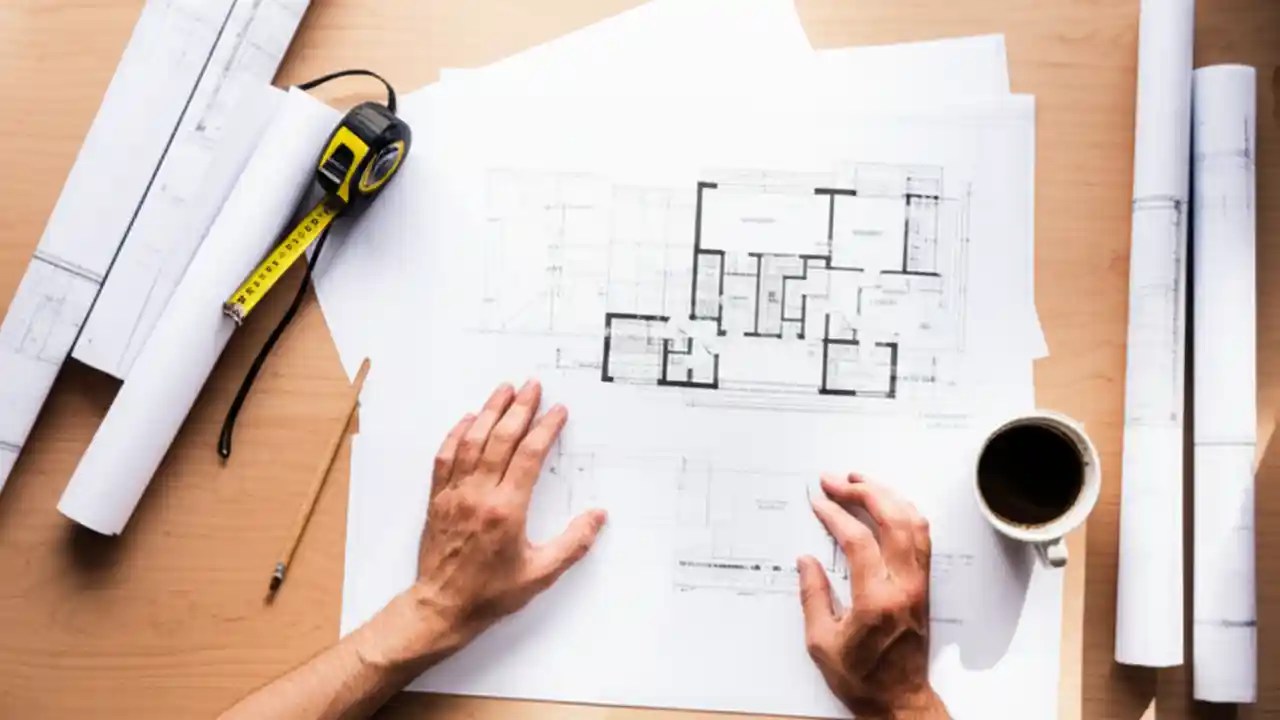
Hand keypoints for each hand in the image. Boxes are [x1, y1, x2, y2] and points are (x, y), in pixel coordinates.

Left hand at [392, 381, 606, 662]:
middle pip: (501, 439)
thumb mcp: (541, 574)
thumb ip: (573, 543)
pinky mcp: (438, 499)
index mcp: (506, 510)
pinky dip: (456, 434)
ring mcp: (454, 494)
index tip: (558, 411)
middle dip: (519, 408)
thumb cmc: (491, 594)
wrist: (442, 607)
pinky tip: (467, 420)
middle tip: (533, 386)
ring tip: (503, 390)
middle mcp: (478, 495)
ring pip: (472, 441)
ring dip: (489, 412)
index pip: (528, 456)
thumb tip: (598, 516)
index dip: (545, 428)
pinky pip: (445, 457)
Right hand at [798, 474, 947, 719]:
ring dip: (888, 496)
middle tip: (837, 480)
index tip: (819, 502)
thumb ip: (813, 596)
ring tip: (861, 482)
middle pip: (893, 520)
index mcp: (876, 601)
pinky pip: (922, 538)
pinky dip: (905, 513)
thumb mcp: (822, 643)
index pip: (858, 541)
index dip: (836, 515)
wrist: (899, 700)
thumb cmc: (862, 678)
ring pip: (914, 524)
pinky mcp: (925, 586)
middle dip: (864, 491)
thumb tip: (806, 561)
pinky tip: (888, 504)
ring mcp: (919, 584)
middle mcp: (904, 587)